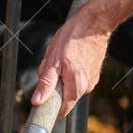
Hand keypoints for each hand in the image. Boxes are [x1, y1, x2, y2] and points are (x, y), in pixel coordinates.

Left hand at [31, 1, 113, 115]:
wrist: (95, 22)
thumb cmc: (72, 38)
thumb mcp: (53, 60)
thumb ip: (46, 83)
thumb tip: (37, 102)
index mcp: (76, 87)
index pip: (63, 110)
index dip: (52, 105)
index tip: (45, 96)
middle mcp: (86, 87)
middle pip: (65, 95)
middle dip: (56, 84)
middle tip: (53, 64)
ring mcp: (92, 79)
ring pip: (71, 85)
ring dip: (63, 75)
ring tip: (64, 56)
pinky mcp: (94, 72)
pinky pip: (78, 77)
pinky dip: (72, 70)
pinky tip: (72, 55)